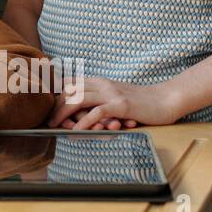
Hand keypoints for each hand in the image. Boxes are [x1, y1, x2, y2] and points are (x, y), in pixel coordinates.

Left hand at [48, 77, 181, 129]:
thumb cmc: (140, 103)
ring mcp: (111, 93)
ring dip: (64, 112)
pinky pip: (98, 112)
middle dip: (55, 105)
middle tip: (48, 120)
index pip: (69, 84)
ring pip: (79, 98)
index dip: (55, 94)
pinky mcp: (121, 105)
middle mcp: (102, 84)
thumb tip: (79, 114)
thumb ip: (99, 102)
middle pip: (70, 90)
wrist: (166, 100)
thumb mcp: (115, 97)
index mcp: (98, 81)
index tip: (45, 106)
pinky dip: (85, 121)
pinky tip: (77, 130)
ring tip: (55, 124)